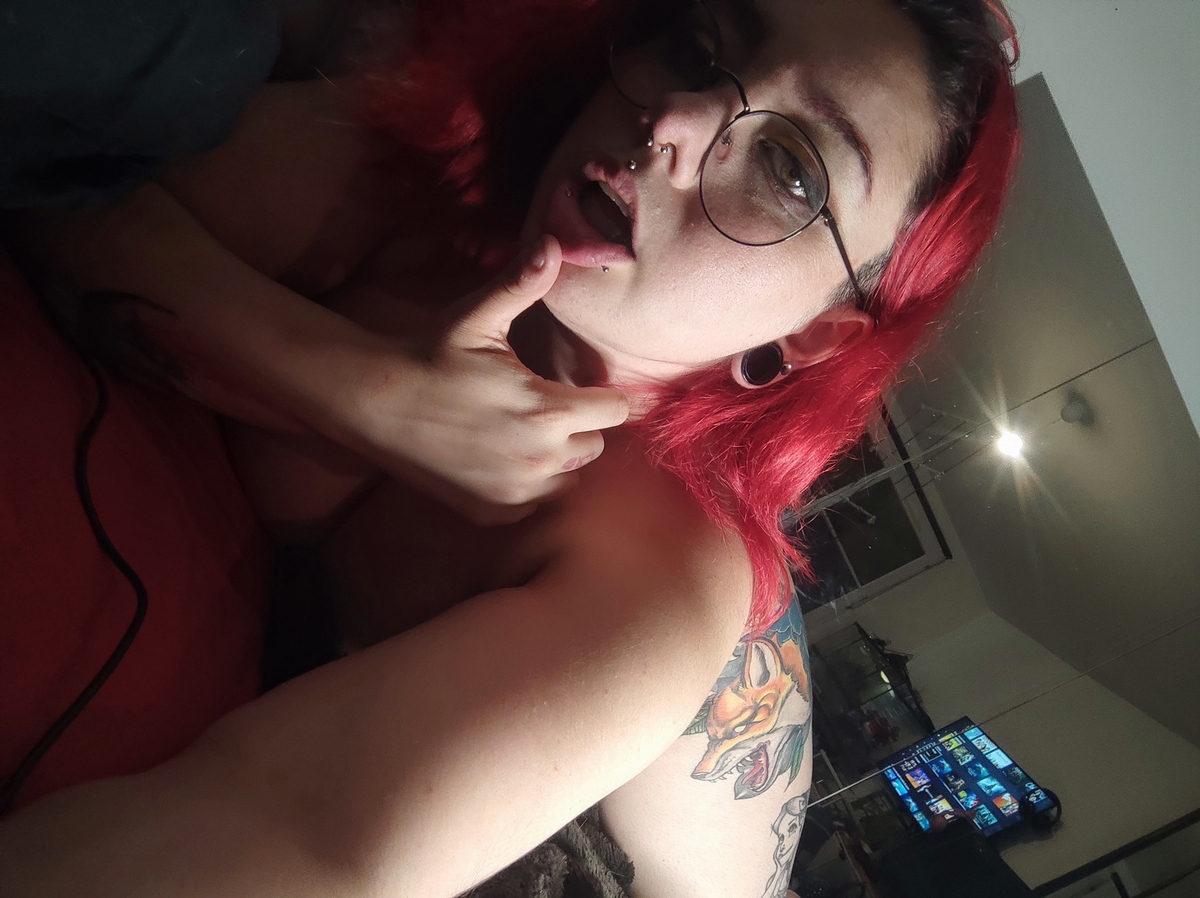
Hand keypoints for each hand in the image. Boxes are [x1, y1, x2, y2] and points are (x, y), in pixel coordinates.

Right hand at [350, 236, 628, 521]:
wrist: (374, 404)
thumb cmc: (429, 354)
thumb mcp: (476, 318)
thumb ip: (522, 284)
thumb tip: (555, 243)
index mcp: (547, 411)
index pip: (615, 411)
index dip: (599, 394)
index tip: (576, 384)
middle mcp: (540, 460)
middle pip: (594, 444)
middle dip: (577, 425)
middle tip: (539, 404)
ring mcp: (516, 492)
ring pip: (568, 476)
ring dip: (555, 457)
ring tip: (520, 430)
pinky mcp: (494, 511)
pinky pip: (535, 500)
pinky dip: (526, 483)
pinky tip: (497, 456)